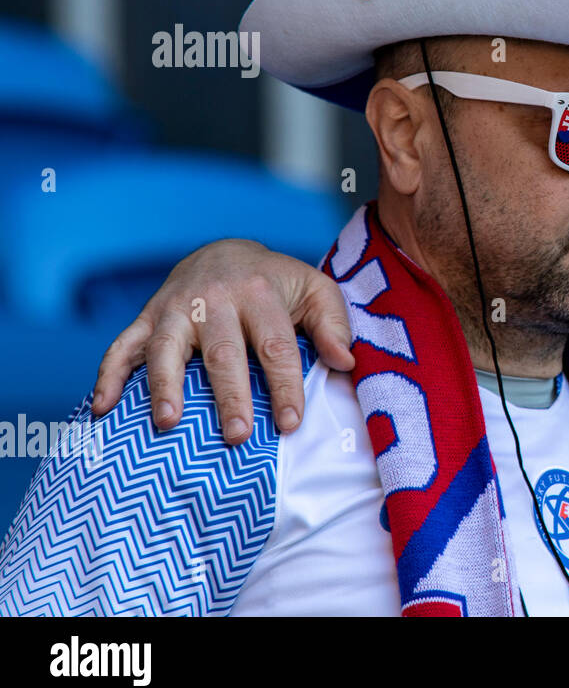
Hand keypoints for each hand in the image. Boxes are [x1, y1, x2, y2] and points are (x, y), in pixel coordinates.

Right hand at [92, 240, 353, 443]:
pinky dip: (109, 374)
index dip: (283, 385)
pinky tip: (104, 407)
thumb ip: (335, 325)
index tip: (290, 423)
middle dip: (229, 395)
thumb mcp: (316, 291)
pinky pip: (122, 346)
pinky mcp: (146, 317)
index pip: (276, 346)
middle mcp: (214, 299)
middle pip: (222, 352)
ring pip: (166, 348)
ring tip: (167, 423)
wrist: (225, 252)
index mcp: (260, 294)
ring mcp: (175, 308)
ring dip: (165, 386)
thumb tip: (345, 363)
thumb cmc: (278, 285)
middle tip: (237, 436)